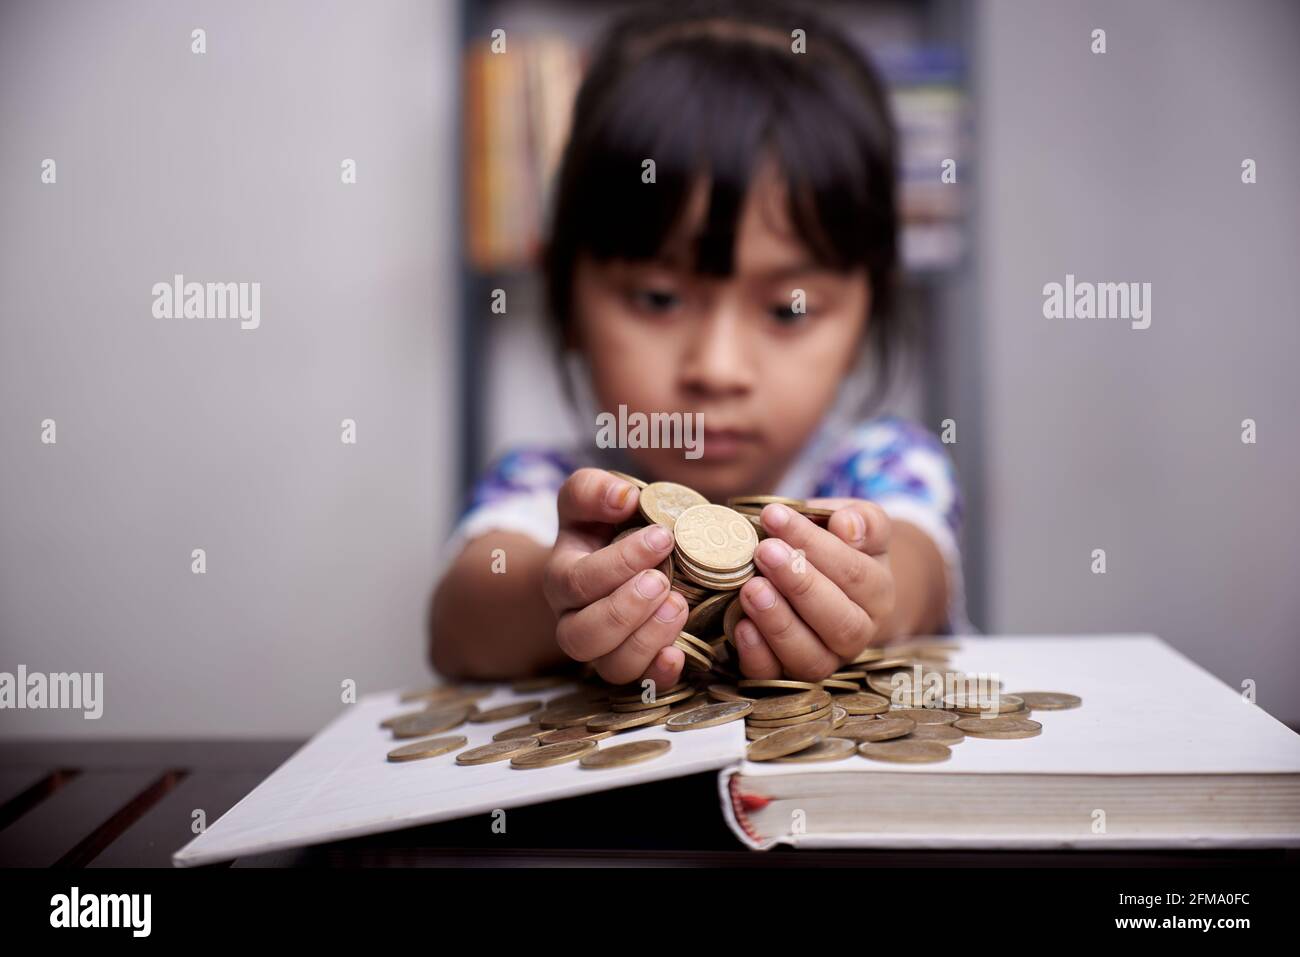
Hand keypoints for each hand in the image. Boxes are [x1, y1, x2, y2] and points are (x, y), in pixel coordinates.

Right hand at [542, 468, 687, 687]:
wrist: (604, 558)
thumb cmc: (600, 526)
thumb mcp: (587, 498)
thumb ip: (593, 489)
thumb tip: (622, 497)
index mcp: (561, 577)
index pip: (578, 581)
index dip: (620, 562)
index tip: (662, 537)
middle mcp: (574, 620)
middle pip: (583, 636)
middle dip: (624, 610)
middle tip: (661, 581)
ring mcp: (603, 648)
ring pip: (610, 666)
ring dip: (645, 640)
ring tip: (677, 606)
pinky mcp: (633, 664)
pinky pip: (641, 684)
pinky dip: (659, 673)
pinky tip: (678, 652)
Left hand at [733, 498, 895, 680]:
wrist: (827, 583)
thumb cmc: (837, 546)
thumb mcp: (858, 525)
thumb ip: (861, 520)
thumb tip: (846, 525)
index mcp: (877, 593)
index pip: (853, 572)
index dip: (815, 544)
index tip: (775, 515)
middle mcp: (857, 633)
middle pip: (840, 621)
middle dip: (800, 585)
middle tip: (765, 552)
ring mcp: (825, 660)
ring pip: (811, 657)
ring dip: (779, 623)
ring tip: (751, 588)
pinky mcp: (787, 676)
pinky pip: (774, 678)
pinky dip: (758, 655)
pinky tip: (741, 625)